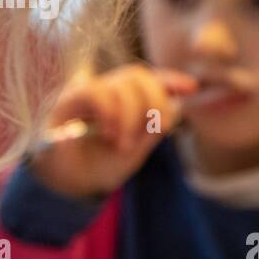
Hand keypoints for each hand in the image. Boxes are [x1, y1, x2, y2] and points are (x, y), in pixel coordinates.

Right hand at [29, 64, 197, 200]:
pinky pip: (96, 91)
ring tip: (123, 144)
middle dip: (155, 100)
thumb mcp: (134, 150)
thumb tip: (178, 105)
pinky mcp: (69, 99)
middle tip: (158, 128)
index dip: (170, 78)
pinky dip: (110, 111)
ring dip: (131, 114)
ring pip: (121, 82)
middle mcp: (106, 90)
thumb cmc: (99, 165)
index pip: (149, 79)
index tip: (191, 88)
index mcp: (124, 100)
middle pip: (138, 74)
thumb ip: (153, 128)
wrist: (66, 183)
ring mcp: (87, 92)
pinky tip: (110, 132)